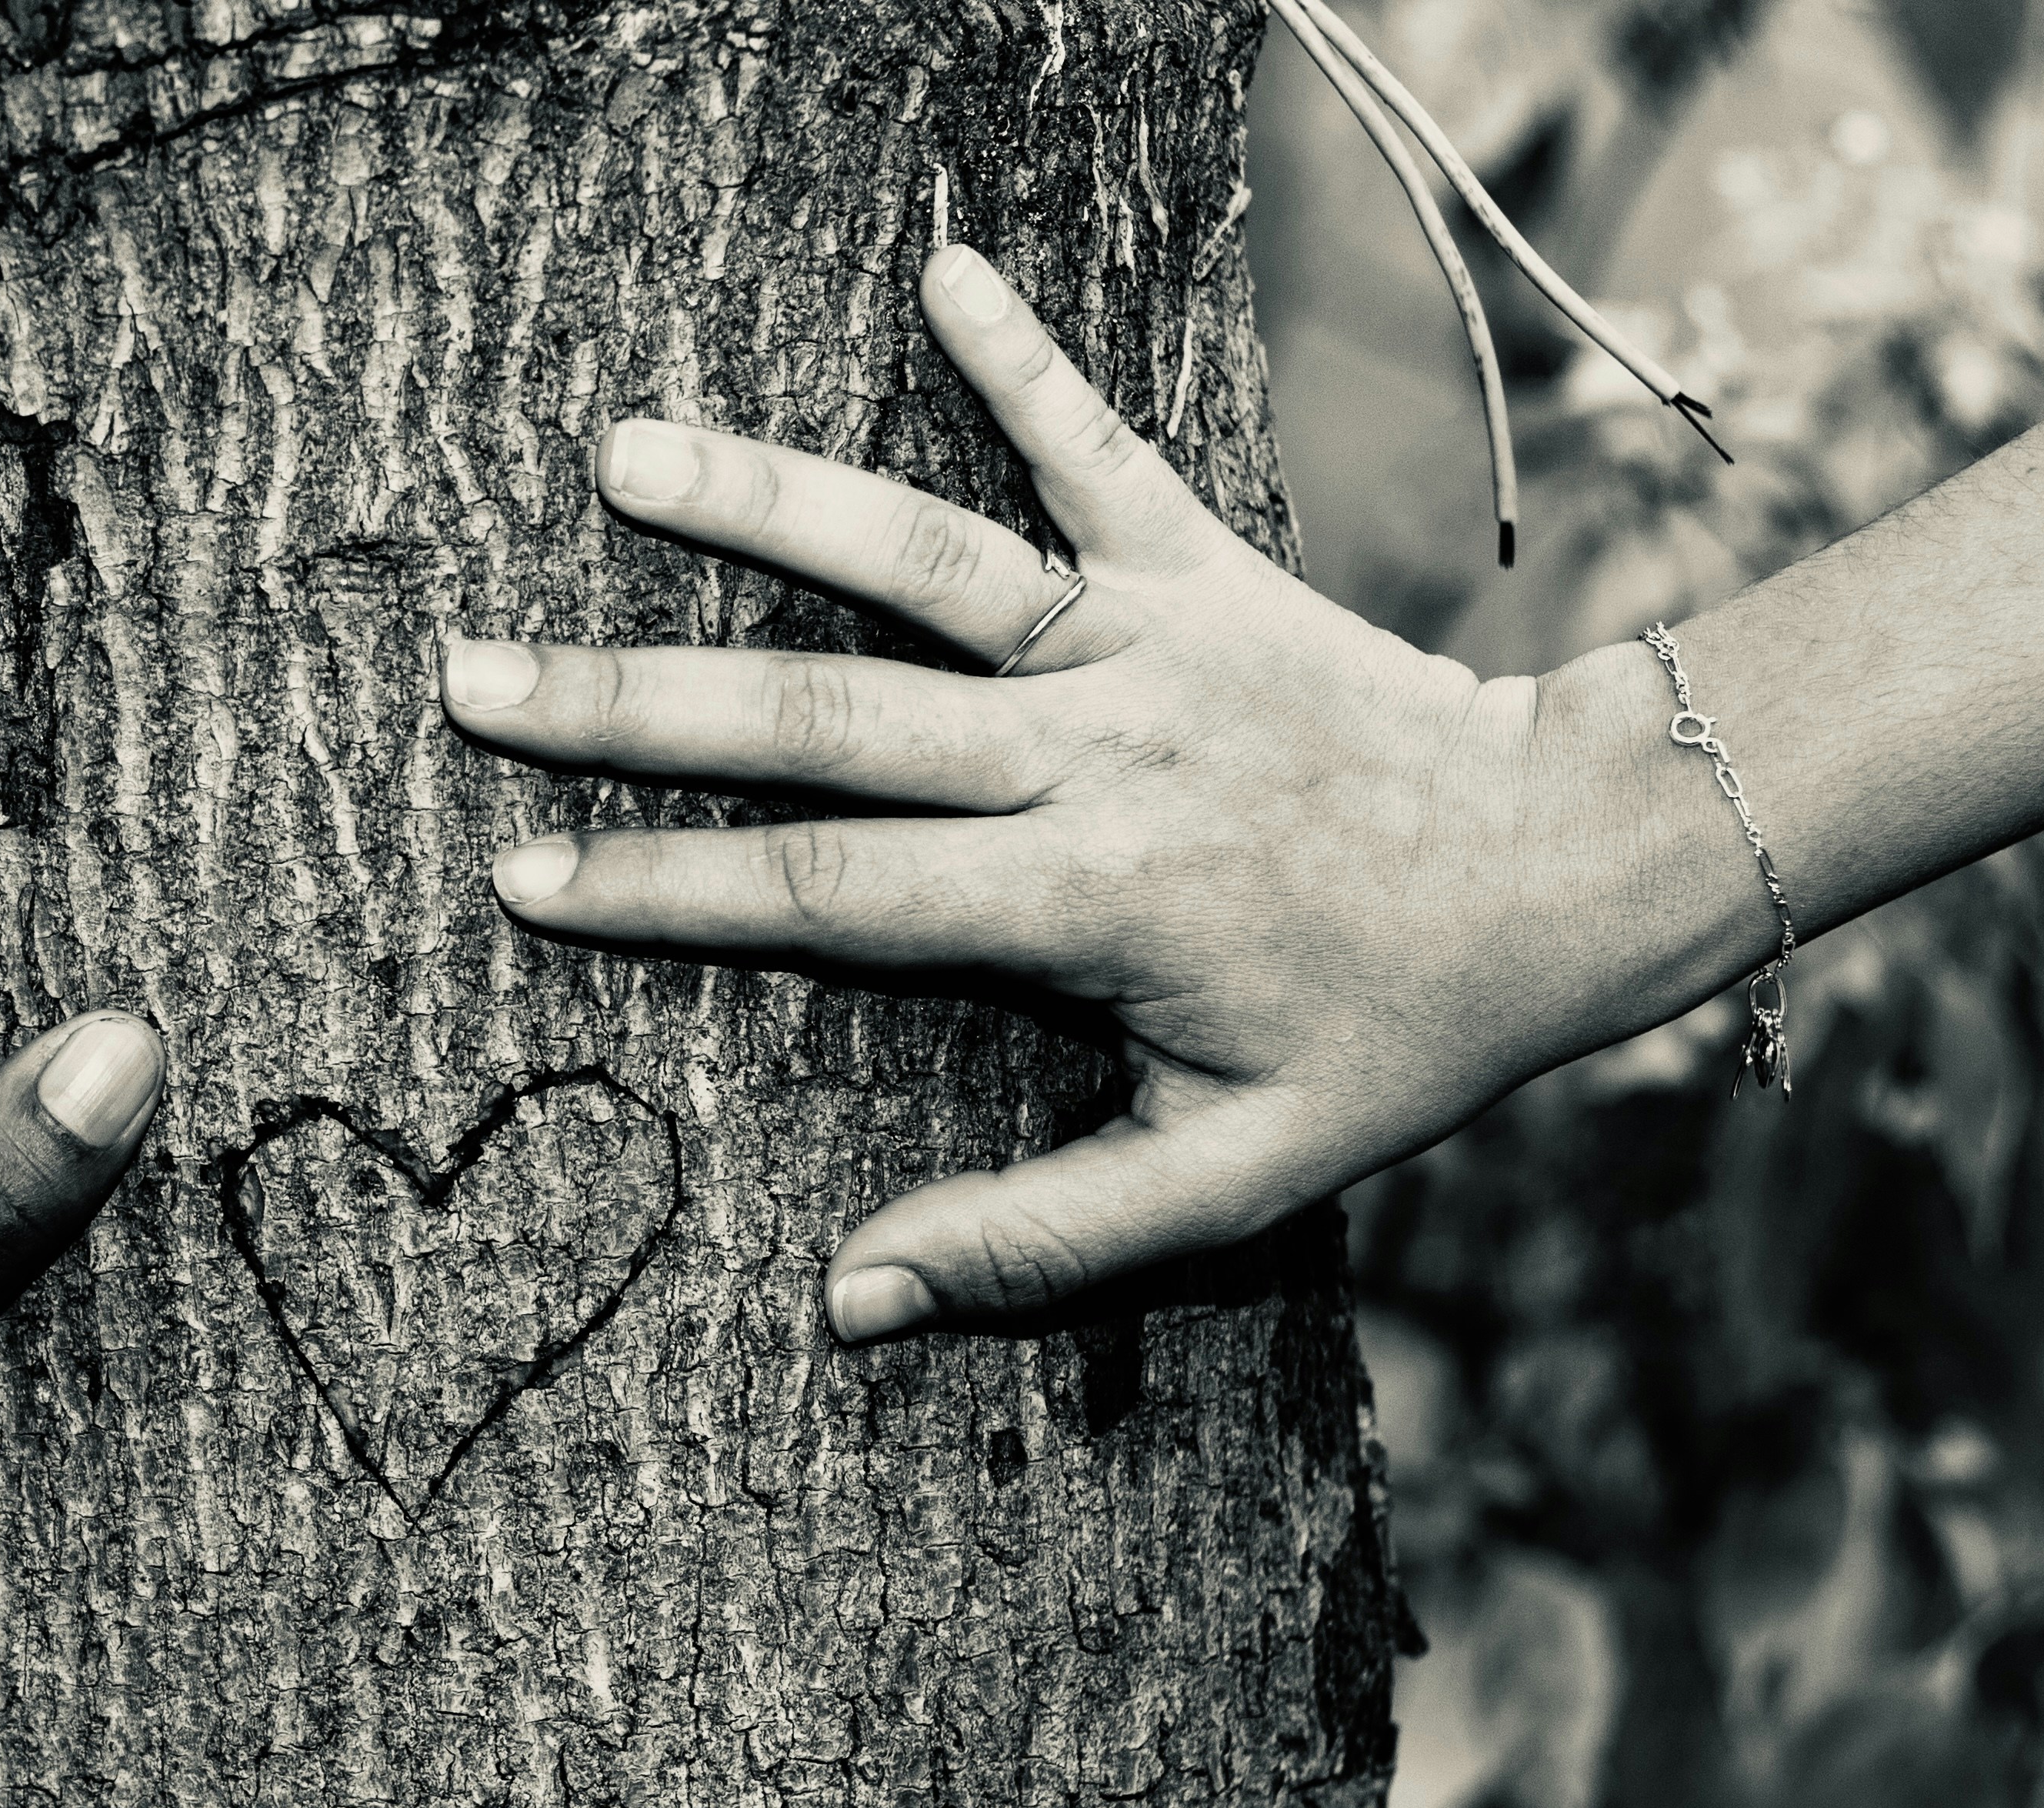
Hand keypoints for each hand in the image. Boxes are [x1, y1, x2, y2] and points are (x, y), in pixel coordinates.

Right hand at [445, 243, 1699, 1342]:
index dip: (668, 888)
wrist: (1569, 868)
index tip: (524, 877)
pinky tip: (941, 265)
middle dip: (637, 704)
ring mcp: (1149, 640)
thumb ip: (1041, 1241)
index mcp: (1087, 902)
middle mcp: (1098, 754)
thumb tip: (847, 1306)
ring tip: (617, 454)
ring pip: (933, 563)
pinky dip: (1024, 359)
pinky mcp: (1205, 563)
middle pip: (832, 720)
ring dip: (772, 502)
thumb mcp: (1236, 1178)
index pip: (834, 893)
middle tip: (475, 676)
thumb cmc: (1391, 1034)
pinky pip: (1101, 448)